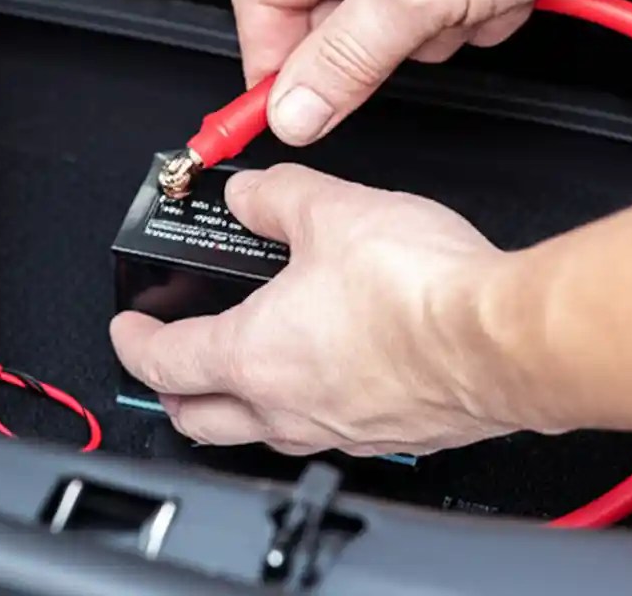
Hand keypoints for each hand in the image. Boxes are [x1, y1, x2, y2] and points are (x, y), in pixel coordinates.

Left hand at [111, 164, 565, 456]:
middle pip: (201, 420)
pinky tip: (331, 379)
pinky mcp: (389, 437)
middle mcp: (288, 407)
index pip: (164, 361)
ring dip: (238, 409)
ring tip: (244, 377)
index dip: (134, 341)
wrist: (501, 339)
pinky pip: (326, 435)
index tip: (130, 328)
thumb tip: (252, 194)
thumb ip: (276, 198)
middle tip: (170, 369)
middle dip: (174, 394)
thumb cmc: (418, 290)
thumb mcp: (328, 210)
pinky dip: (306, 411)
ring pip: (262, 435)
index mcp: (253, 354)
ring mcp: (338, 431)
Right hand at [234, 0, 631, 144]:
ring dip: (441, 28)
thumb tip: (294, 110)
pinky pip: (452, 17)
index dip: (272, 62)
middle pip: (333, 18)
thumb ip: (345, 60)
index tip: (281, 117)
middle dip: (380, 40)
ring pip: (399, 28)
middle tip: (409, 35)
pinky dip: (482, 13)